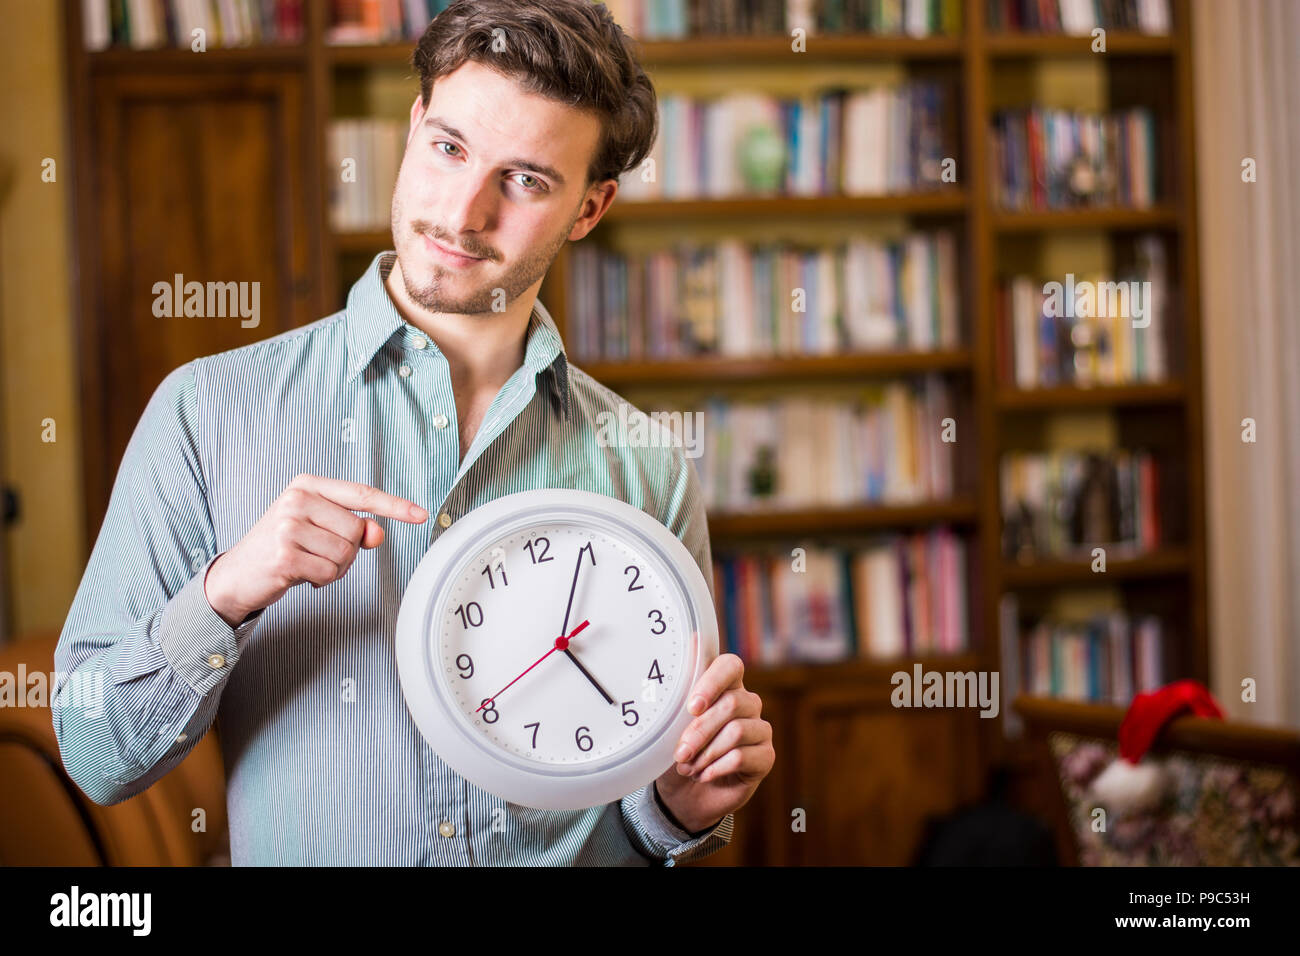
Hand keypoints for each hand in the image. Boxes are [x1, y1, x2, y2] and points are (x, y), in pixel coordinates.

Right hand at [204, 473, 427, 626]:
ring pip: (346, 554)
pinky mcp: (285, 555)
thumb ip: (352, 527)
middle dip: (347, 551)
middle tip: (319, 554)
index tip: (420, 514)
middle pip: (357, 530)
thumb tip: (378, 532)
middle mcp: (297, 500)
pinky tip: (301, 575)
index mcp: (307, 485)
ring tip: (308, 563)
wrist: (237, 575)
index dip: (394, 506)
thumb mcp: (318, 530)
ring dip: (334, 568)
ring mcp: (289, 526)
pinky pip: (329, 573)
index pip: (362, 494)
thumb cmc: (282, 547)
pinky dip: (322, 580)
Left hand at [655, 653, 773, 833]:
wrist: (684, 794)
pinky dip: (716, 768)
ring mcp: (759, 729)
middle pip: (731, 704)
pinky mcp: (765, 756)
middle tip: (679, 753)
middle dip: (700, 731)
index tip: (691, 707)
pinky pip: (742, 756)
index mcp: (724, 686)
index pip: (731, 665)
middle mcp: (747, 702)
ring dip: (706, 753)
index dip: (712, 682)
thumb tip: (693, 639)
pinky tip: (704, 775)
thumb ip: (684, 685)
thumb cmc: (679, 750)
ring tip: (689, 767)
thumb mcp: (671, 721)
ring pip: (736, 731)